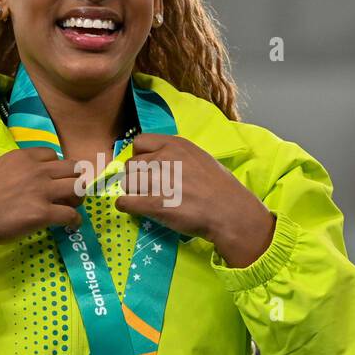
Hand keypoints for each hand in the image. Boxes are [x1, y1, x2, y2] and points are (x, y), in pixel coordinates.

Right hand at [0, 148, 82, 268]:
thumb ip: (17, 170)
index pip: (53, 154)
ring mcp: (42, 191)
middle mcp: (36, 170)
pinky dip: (75, 220)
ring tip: (71, 208)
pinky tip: (70, 225)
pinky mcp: (43, 213)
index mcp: (23, 157)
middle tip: (69, 194)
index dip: (57, 168)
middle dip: (75, 180)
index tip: (55, 179)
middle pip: (73, 169)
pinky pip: (72, 214)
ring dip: (78, 199)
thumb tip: (29, 181)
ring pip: (78, 188)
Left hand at [114, 133, 274, 267]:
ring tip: (145, 200)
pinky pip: (124, 202)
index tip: (147, 168)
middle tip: (147, 189)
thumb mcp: (199, 158)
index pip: (139, 142)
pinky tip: (136, 209)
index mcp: (175, 144)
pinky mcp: (152, 204)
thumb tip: (157, 164)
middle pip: (130, 165)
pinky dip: (126, 207)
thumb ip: (176, 157)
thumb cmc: (220, 187)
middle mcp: (163, 158)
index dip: (141, 157)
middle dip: (135, 177)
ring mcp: (157, 180)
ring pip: (126, 183)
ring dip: (132, 192)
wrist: (229, 211)